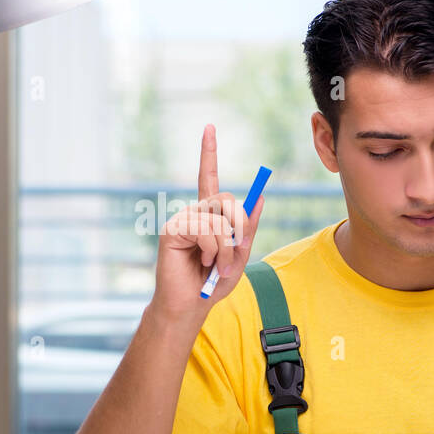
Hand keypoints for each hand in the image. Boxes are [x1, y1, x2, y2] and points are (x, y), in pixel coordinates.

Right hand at [150, 124, 264, 320]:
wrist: (190, 305)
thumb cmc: (212, 283)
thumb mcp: (239, 254)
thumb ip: (248, 228)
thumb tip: (260, 199)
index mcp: (208, 215)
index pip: (208, 177)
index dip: (208, 152)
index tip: (209, 127)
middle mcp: (194, 213)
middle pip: (226, 199)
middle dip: (240, 226)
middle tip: (236, 251)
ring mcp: (182, 220)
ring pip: (219, 219)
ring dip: (227, 248)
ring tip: (217, 266)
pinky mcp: (172, 230)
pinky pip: (205, 230)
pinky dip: (213, 250)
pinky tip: (203, 262)